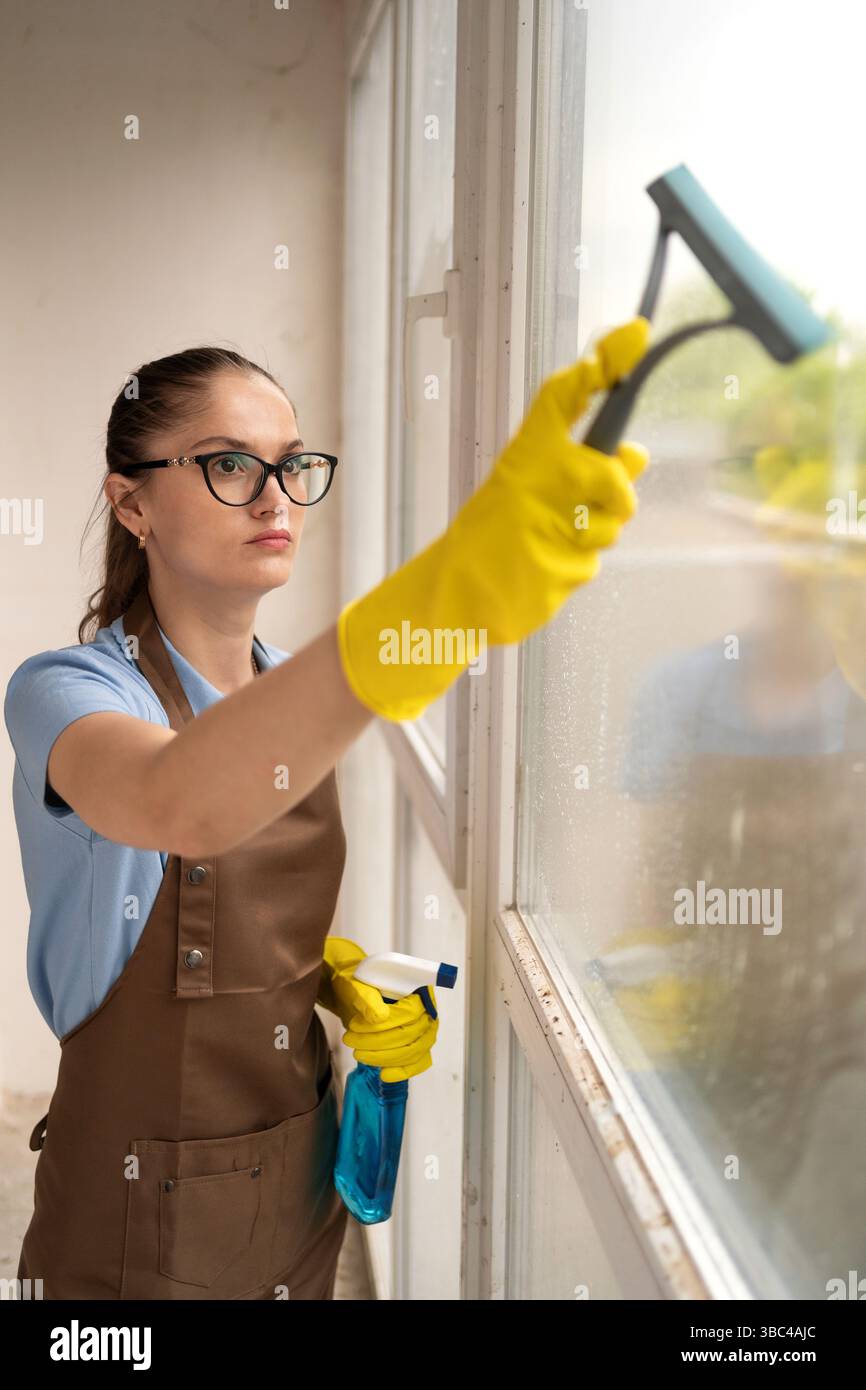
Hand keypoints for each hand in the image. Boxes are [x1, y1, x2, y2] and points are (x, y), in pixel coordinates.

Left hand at [316, 937, 439, 1080]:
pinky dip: (403, 1071)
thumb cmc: (358, 985)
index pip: (409, 1013)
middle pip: (410, 1035)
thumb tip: (381, 1016)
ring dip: (384, 1057)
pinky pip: (419, 1062)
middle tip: (350, 1040)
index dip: (382, 1025)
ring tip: (358, 1053)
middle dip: (377, 1042)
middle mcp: (427, 1010)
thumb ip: (367, 998)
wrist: (356, 994)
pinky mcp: (418, 1045)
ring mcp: (425, 1030)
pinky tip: (384, 1074)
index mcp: (417, 989)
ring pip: (413, 1051)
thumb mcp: (356, 986)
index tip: (354, 1026)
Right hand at [337, 317, 650, 720]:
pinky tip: (540, 567)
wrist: (455, 591)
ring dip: (590, 536)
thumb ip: (582, 466)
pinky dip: (571, 568)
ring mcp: (551, 529)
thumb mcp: (525, 482)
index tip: (635, 331)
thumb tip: (639, 453)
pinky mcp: (561, 573)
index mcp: (527, 453)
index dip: (605, 362)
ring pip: (609, 528)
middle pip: (615, 476)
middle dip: (615, 496)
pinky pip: (590, 567)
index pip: (566, 395)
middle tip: (581, 507)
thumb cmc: (493, 530)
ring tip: (546, 541)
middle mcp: (540, 484)